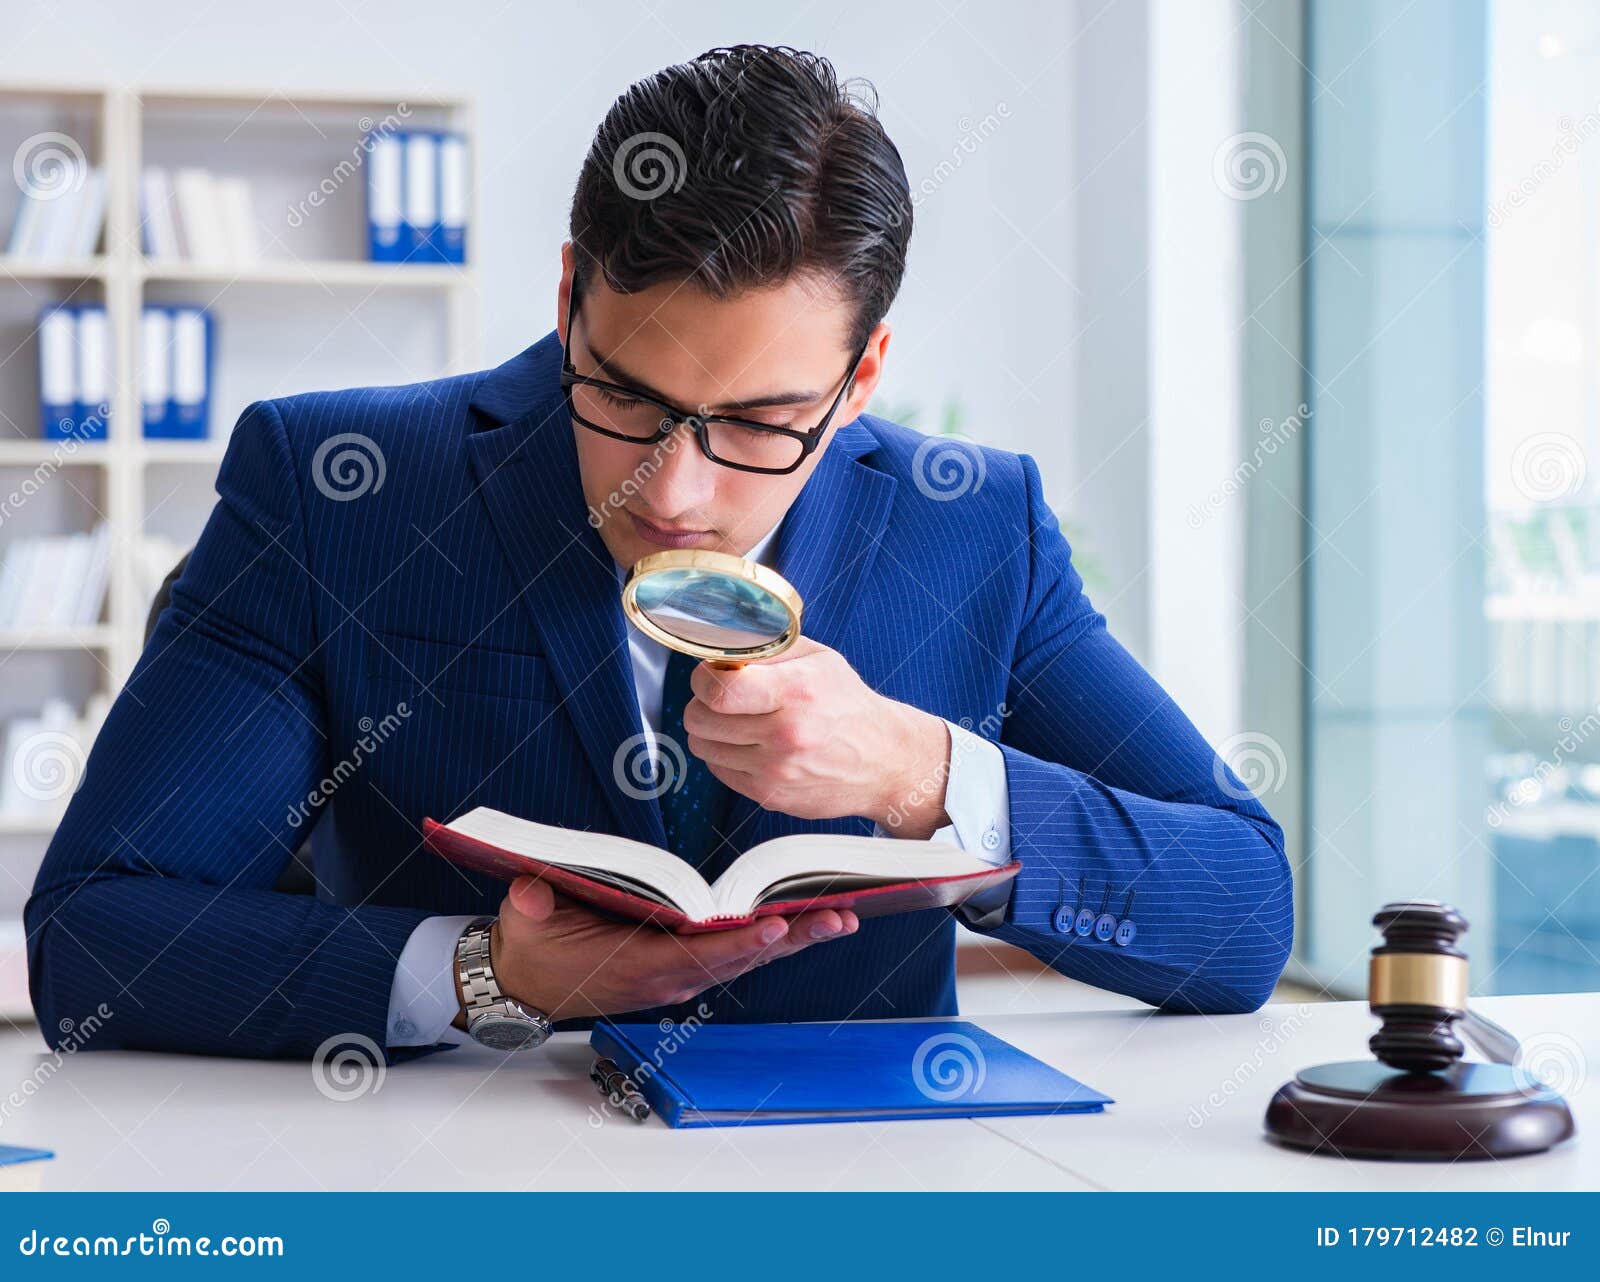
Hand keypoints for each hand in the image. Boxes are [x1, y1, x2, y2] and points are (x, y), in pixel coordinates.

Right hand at [460, 876, 859, 1022]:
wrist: (525, 982)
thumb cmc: (532, 947)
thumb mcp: (524, 923)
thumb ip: (531, 907)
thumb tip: (533, 893)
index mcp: (635, 968)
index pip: (695, 957)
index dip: (736, 945)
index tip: (773, 928)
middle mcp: (667, 980)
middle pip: (738, 961)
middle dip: (789, 939)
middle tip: (837, 918)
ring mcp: (678, 979)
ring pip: (745, 961)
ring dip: (792, 940)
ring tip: (840, 917)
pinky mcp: (684, 970)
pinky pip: (736, 958)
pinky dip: (772, 942)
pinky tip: (805, 926)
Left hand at [682, 637, 952, 838]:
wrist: (885, 760)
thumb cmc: (848, 704)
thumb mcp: (817, 659)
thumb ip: (766, 648)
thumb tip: (718, 647)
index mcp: (798, 692)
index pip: (719, 690)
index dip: (703, 679)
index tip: (710, 675)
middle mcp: (786, 734)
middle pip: (701, 720)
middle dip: (702, 703)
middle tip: (720, 697)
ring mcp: (776, 771)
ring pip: (703, 747)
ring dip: (711, 731)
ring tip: (737, 721)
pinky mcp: (770, 796)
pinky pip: (719, 771)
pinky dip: (726, 756)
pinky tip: (750, 745)